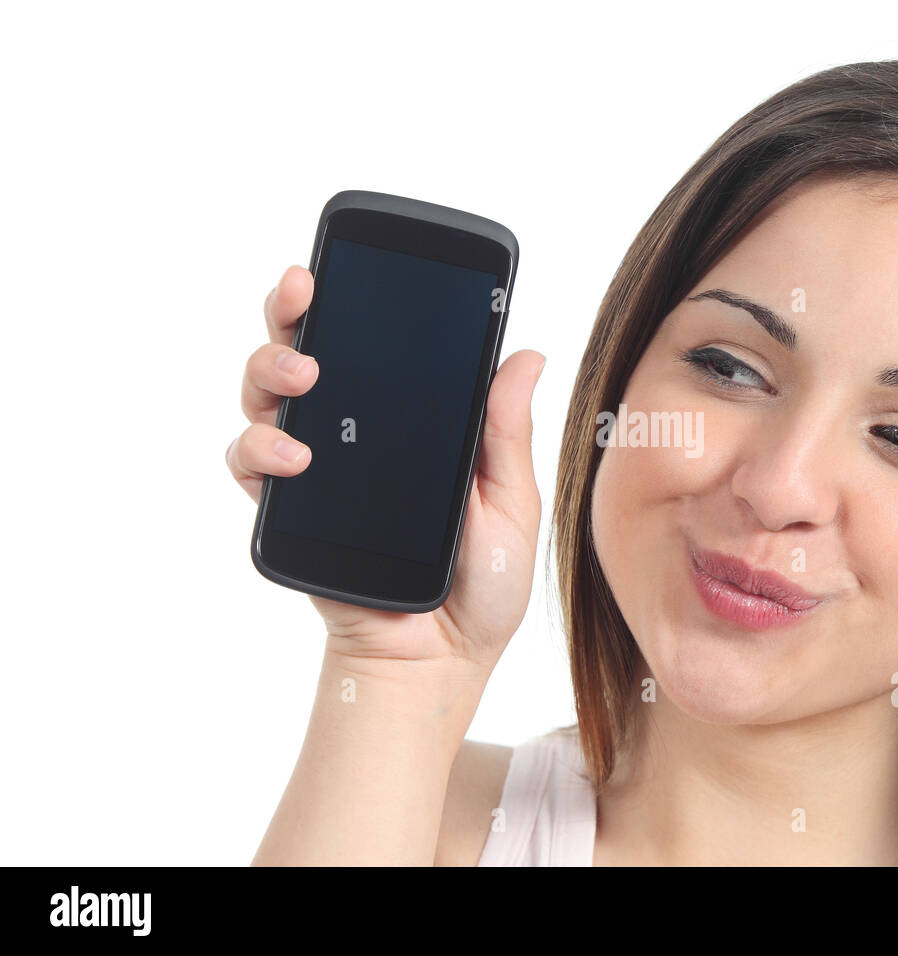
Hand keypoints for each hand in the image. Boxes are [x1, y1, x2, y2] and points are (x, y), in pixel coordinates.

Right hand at [226, 265, 545, 671]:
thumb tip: (527, 355)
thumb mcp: (509, 501)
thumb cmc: (483, 586)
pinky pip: (250, 466)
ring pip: (266, 396)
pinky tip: (291, 455)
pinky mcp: (288, 512)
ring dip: (271, 372)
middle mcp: (356, 435)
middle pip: (306, 352)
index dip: (352, 299)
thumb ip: (504, 432)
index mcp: (412, 423)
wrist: (441, 661)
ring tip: (305, 380)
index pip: (374, 345)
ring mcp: (316, 470)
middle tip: (305, 299)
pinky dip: (257, 449)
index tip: (346, 263)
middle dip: (293, 313)